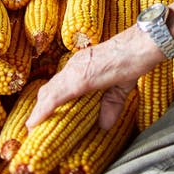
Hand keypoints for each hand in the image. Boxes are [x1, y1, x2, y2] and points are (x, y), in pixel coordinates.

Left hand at [25, 0, 173, 129]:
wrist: (144, 43)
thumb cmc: (135, 57)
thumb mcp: (121, 86)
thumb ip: (111, 104)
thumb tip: (104, 126)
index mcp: (83, 66)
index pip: (59, 85)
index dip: (47, 102)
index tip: (39, 119)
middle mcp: (75, 65)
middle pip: (49, 89)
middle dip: (40, 109)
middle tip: (31, 129)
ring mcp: (77, 69)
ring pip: (49, 92)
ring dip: (39, 112)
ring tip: (29, 130)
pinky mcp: (82, 78)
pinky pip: (56, 96)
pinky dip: (44, 110)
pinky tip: (35, 122)